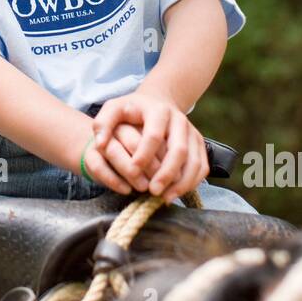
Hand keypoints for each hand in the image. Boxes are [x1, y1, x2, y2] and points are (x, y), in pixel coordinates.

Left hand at [91, 91, 209, 202]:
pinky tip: (175, 194)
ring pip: (194, 160)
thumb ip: (102, 123)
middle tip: (152, 191)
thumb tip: (100, 143)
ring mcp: (192, 132)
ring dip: (181, 182)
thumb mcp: (114, 109)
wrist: (157, 102)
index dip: (144, 154)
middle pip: (179, 149)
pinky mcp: (199, 144)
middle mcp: (179, 120)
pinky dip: (192, 182)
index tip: (133, 170)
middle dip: (166, 173)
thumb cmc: (132, 110)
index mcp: (158, 111)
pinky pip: (201, 166)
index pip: (154, 135)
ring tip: (164, 198)